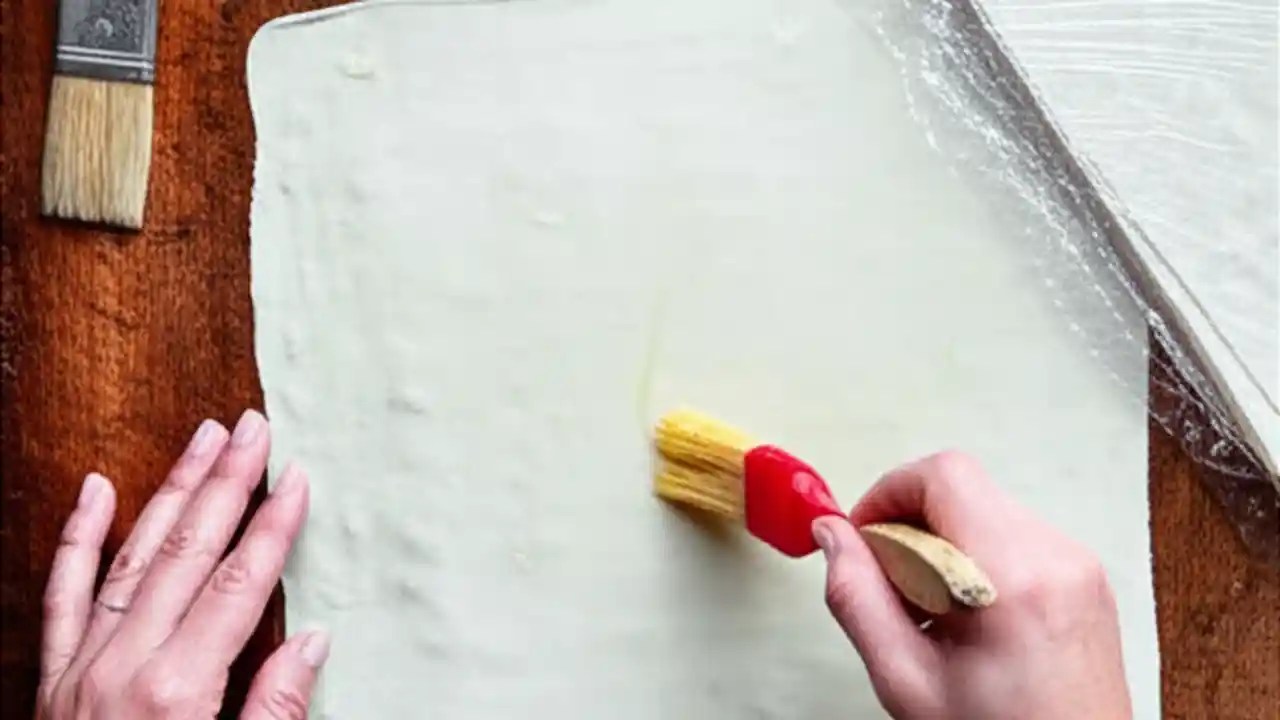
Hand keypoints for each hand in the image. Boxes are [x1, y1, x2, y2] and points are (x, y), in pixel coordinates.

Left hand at [36, 410, 326, 719]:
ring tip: (201, 439)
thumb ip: (274, 711)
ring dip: (170, 490)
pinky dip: (77, 537)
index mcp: (177, 690)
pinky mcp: (53, 676)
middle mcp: (124, 663)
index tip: (298, 478)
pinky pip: (62, 592)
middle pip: (186, 551)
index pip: (238, 585)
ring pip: (131, 554)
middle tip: (252, 428)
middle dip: (226, 483)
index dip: (273, 527)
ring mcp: (82, 664)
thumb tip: (313, 642)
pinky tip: (94, 489)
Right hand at [812, 451, 1130, 719]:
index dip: (888, 493)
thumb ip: (857, 599)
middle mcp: (1058, 558)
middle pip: (963, 488)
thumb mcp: (906, 681)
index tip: (865, 537)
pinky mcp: (1085, 579)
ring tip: (929, 613)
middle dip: (909, 525)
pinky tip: (963, 618)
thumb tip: (832, 536)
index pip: (944, 474)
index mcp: (1015, 578)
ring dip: (940, 544)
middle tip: (890, 586)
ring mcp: (1080, 567)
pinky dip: (974, 559)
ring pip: (985, 510)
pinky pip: (1013, 537)